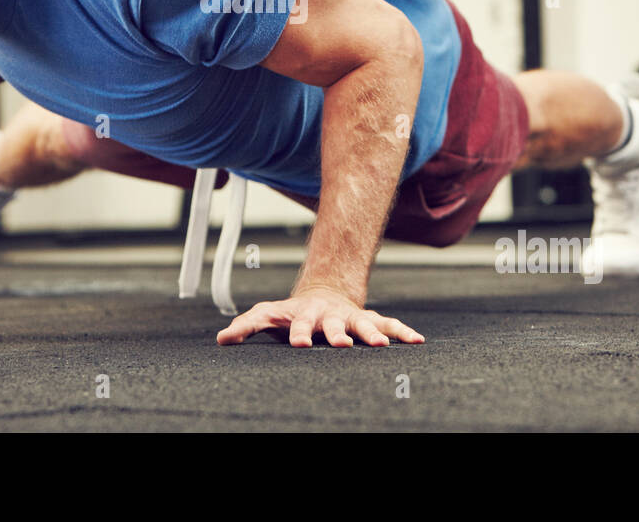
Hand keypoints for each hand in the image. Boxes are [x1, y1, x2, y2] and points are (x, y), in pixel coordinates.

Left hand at [215, 284, 424, 347]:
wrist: (322, 292)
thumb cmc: (291, 312)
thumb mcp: (268, 314)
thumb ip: (246, 326)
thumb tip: (220, 340)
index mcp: (303, 316)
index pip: (299, 325)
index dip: (298, 334)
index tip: (299, 344)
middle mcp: (329, 316)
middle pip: (334, 326)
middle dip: (339, 335)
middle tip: (343, 345)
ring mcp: (351, 317)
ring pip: (364, 325)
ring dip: (374, 335)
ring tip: (384, 346)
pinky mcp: (368, 319)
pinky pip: (389, 324)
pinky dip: (403, 331)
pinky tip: (418, 341)